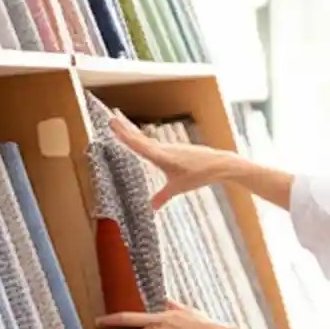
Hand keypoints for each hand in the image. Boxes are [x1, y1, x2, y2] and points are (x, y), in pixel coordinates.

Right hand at [109, 111, 234, 208]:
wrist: (218, 164)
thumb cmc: (199, 174)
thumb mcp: (178, 187)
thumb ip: (162, 197)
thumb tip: (151, 209)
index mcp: (161, 155)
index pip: (137, 144)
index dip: (123, 134)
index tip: (112, 123)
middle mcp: (163, 148)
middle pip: (139, 137)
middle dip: (125, 128)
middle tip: (111, 118)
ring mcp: (169, 147)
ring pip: (147, 139)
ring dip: (133, 132)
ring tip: (121, 124)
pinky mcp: (175, 150)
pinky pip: (154, 143)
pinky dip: (144, 140)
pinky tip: (142, 141)